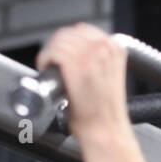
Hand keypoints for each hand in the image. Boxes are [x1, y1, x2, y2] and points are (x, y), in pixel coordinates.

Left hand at [35, 23, 128, 140]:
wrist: (105, 131)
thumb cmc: (104, 112)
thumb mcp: (109, 77)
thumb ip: (98, 60)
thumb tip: (76, 52)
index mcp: (116, 47)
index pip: (83, 30)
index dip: (68, 42)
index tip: (62, 54)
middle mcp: (105, 47)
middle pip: (69, 33)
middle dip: (57, 46)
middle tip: (53, 63)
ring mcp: (90, 55)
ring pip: (59, 41)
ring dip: (50, 53)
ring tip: (50, 68)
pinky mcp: (76, 64)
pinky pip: (52, 52)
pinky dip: (45, 59)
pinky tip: (46, 69)